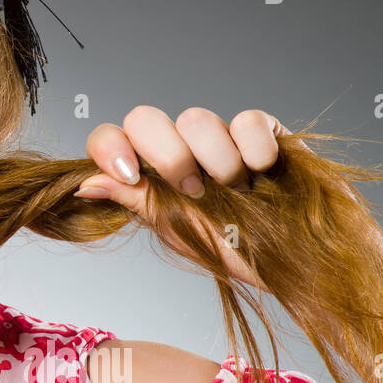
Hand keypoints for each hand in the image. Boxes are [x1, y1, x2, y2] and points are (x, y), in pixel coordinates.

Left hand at [74, 106, 286, 288]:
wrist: (298, 265)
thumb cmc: (235, 251)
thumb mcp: (177, 231)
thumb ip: (134, 200)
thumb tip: (84, 185)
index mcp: (150, 172)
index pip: (110, 138)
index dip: (111, 149)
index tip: (130, 175)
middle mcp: (180, 147)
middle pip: (144, 117)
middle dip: (166, 156)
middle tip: (193, 191)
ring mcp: (220, 136)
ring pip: (195, 117)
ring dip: (215, 162)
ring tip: (236, 192)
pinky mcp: (263, 131)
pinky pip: (248, 120)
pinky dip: (255, 151)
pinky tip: (264, 174)